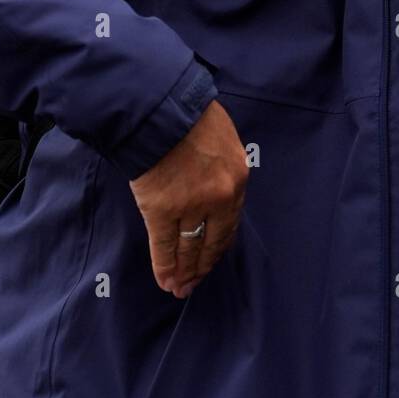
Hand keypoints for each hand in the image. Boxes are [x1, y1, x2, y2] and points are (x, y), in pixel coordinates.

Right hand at [128, 99, 248, 298]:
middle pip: (212, 242)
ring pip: (189, 248)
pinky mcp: (161, 210)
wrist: (160, 108)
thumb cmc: (190, 117)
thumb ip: (222, 171)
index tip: (211, 259)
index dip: (218, 246)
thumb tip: (212, 192)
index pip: (230, 224)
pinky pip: (164, 246)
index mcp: (238, 180)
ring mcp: (190, 206)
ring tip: (179, 288)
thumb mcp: (223, 142)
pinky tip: (165, 281)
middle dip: (202, 266)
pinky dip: (164, 267)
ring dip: (184, 272)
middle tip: (194, 284)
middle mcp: (219, 198)